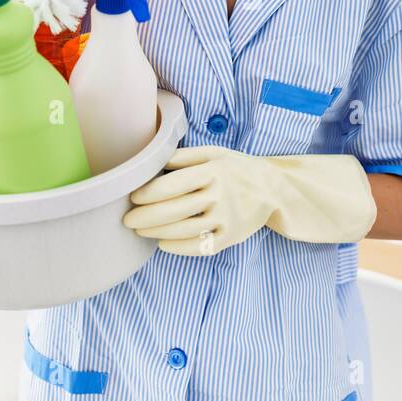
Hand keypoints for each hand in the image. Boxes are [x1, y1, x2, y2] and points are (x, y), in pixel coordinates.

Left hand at [122, 145, 376, 256]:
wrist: (273, 188)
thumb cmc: (236, 168)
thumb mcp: (214, 153)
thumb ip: (184, 156)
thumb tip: (153, 161)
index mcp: (212, 171)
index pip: (172, 184)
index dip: (148, 193)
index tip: (133, 197)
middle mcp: (220, 194)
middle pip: (174, 209)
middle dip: (146, 217)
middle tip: (128, 220)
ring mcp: (227, 216)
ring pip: (185, 229)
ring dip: (157, 232)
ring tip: (141, 231)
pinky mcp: (232, 235)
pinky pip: (201, 245)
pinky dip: (179, 247)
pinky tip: (163, 243)